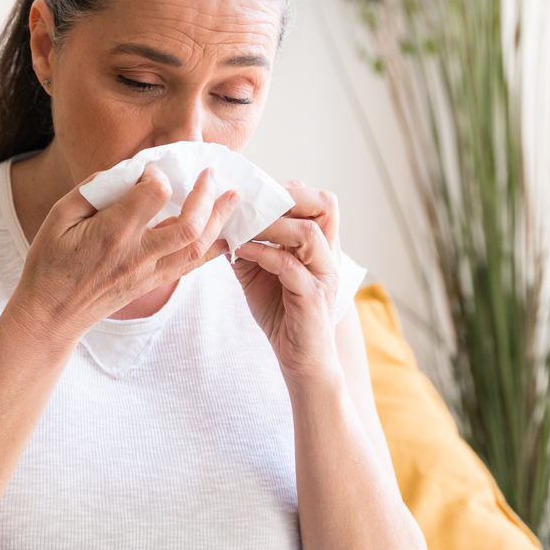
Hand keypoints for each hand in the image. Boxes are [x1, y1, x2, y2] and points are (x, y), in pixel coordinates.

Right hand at [9, 167, 239, 340]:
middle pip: (189, 224)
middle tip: (212, 173)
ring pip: (198, 247)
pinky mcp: (153, 283)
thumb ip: (93, 190)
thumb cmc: (50, 262)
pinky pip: (192, 265)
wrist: (52, 314)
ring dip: (220, 220)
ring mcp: (149, 272)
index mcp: (112, 233)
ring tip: (234, 198)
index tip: (149, 171)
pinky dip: (214, 247)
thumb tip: (126, 172)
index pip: (154, 194)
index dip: (157, 174)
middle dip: (207, 196)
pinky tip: (226, 232)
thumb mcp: (59, 217)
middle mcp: (137, 254)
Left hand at [232, 182, 341, 381]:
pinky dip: (262, 252)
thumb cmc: (282, 314)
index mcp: (320, 245)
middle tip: (252, 200)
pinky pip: (288, 265)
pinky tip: (239, 250)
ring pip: (307, 232)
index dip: (288, 189)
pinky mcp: (312, 297)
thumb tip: (220, 221)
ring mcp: (323, 275)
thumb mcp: (259, 272)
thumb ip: (247, 245)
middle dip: (288, 197)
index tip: (254, 191)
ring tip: (241, 224)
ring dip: (271, 224)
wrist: (301, 360)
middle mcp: (328, 255)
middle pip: (325, 205)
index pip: (318, 201)